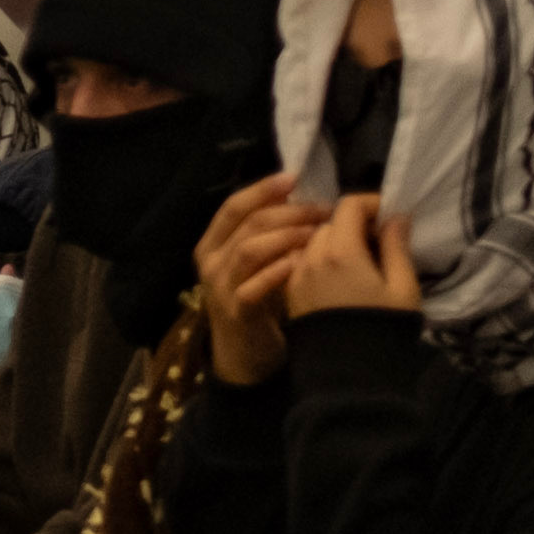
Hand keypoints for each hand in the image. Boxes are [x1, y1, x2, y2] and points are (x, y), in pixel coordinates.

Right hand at [197, 172, 329, 385]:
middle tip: (324, 210)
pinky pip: (255, 286)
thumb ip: (268, 237)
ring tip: (318, 234)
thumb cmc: (257, 304)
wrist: (244, 356)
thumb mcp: (256, 265)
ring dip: (287, 237)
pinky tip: (301, 265)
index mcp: (212, 243)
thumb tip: (301, 203)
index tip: (294, 178)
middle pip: (247, 223)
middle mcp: (210, 260)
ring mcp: (219, 287)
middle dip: (289, 212)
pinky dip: (279, 272)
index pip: (233, 205)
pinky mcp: (235, 311)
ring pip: (250, 249)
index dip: (263, 189)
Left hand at [283, 190, 424, 325]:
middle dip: (351, 223)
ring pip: (311, 241)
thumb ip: (397, 248)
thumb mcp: (403, 290)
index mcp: (340, 250)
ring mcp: (296, 274)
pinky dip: (319, 259)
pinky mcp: (290, 293)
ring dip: (332, 241)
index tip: (387, 214)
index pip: (348, 206)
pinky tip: (340, 276)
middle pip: (328, 222)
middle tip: (377, 239)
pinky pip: (302, 262)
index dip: (370, 203)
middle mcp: (311, 256)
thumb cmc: (383, 330)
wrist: (350, 377)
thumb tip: (396, 217)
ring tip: (359, 259)